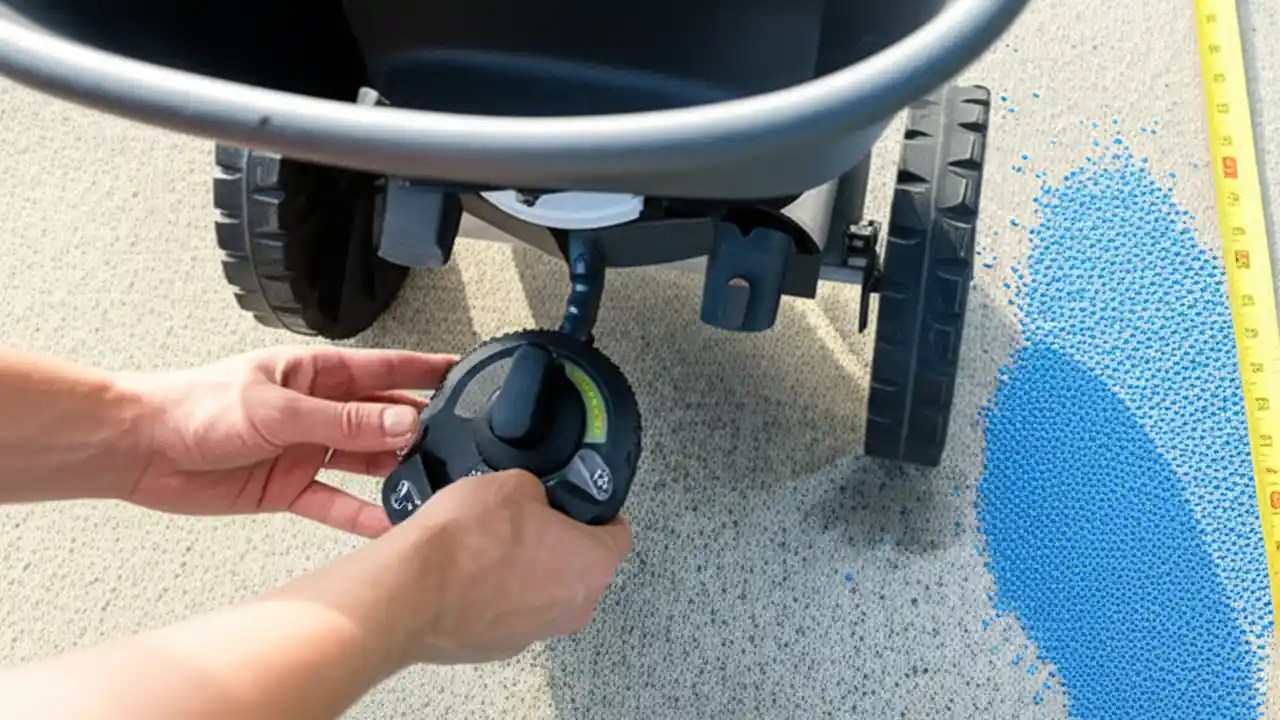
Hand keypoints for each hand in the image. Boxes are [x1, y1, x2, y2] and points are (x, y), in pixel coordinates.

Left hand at [117, 346, 455, 537]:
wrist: (140, 450)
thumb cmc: (192, 407)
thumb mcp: (278, 409)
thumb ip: (343, 421)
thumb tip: (402, 423)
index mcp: (315, 374)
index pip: (385, 370)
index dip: (425, 371)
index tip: (464, 374)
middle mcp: (317, 410)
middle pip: (381, 419)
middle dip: (418, 429)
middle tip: (454, 443)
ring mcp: (306, 450)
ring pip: (366, 462)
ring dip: (395, 472)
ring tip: (430, 484)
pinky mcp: (289, 488)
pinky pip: (337, 502)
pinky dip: (362, 515)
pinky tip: (389, 524)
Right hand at [364, 469, 631, 664]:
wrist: (410, 590)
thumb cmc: (466, 540)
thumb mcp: (514, 482)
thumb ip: (539, 491)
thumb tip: (533, 498)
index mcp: (592, 564)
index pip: (618, 534)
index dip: (600, 512)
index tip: (581, 503)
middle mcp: (574, 606)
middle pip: (582, 566)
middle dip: (560, 542)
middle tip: (528, 518)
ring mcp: (538, 632)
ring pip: (546, 591)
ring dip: (528, 569)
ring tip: (491, 543)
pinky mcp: (501, 646)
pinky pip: (511, 611)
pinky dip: (498, 594)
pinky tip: (471, 572)